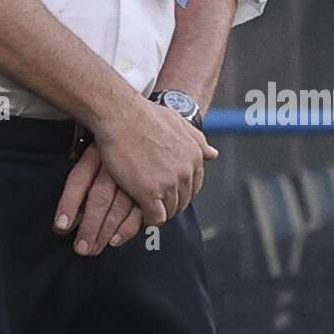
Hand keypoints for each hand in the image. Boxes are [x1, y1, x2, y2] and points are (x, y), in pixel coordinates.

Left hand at [53, 144, 142, 255]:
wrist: (143, 123)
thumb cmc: (117, 141)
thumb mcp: (95, 150)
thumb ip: (81, 184)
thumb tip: (65, 218)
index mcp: (97, 153)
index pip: (79, 180)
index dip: (69, 203)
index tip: (62, 225)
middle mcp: (116, 163)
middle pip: (99, 198)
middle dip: (89, 227)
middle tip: (82, 249)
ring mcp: (136, 173)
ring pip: (120, 207)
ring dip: (106, 231)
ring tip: (95, 247)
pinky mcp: (152, 183)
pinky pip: (142, 210)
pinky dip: (130, 227)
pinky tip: (117, 239)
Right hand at [91, 97, 217, 225]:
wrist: (120, 114)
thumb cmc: (144, 114)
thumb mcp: (178, 122)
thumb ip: (197, 140)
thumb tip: (213, 154)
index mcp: (195, 156)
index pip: (194, 186)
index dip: (179, 190)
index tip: (166, 190)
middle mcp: (186, 171)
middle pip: (183, 200)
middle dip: (170, 202)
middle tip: (153, 199)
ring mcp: (169, 183)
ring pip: (170, 211)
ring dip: (159, 211)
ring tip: (144, 206)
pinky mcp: (149, 193)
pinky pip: (155, 218)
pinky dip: (148, 219)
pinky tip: (140, 212)